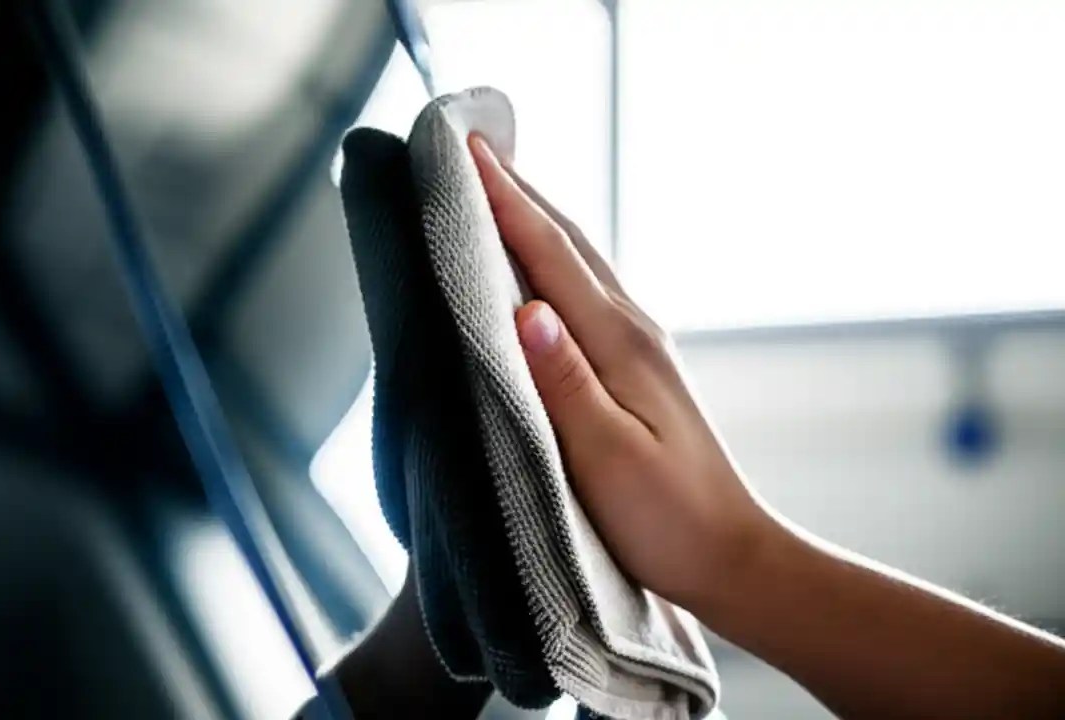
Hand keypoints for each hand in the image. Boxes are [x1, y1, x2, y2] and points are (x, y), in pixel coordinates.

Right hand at [469, 135, 776, 611]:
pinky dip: (553, 259)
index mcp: (620, 345)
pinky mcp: (637, 368)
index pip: (549, 256)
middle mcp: (632, 331)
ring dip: (537, 217)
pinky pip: (586, 291)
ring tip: (499, 184)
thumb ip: (564, 381)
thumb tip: (524, 306)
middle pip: (567, 242)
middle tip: (470, 147)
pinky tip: (540, 265)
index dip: (504, 201)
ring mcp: (639, 347)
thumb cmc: (666, 519)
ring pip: (580, 261)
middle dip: (518, 191)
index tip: (464, 152)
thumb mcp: (607, 457)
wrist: (734, 557)